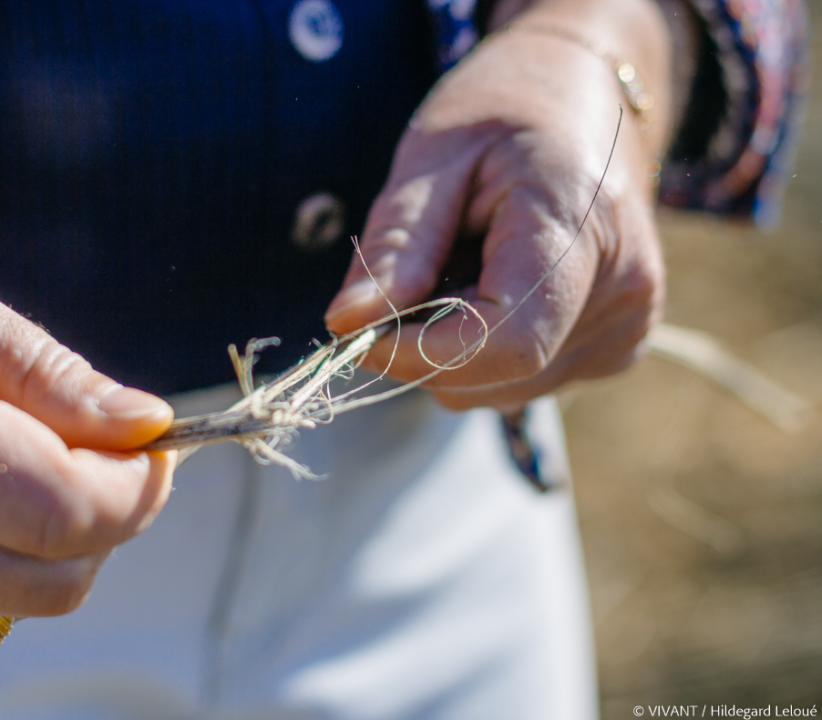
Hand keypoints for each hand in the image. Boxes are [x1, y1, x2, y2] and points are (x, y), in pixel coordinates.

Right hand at [0, 219, 174, 629]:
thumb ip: (47, 370)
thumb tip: (145, 423)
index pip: (54, 506)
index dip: (133, 490)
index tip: (155, 451)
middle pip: (48, 580)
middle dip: (113, 525)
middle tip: (114, 460)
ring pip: (14, 605)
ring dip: (61, 547)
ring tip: (36, 465)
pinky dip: (1, 560)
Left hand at [326, 0, 670, 410]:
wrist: (585, 101)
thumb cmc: (505, 115)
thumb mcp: (432, 157)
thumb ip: (395, 246)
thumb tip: (348, 324)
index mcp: (583, 226)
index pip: (506, 342)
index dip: (418, 352)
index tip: (357, 329)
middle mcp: (624, 293)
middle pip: (493, 374)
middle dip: (424, 343)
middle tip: (415, 268)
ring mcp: (628, 327)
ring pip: (498, 388)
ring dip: (452, 343)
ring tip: (465, 263)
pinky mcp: (617, 346)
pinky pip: (518, 381)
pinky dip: (481, 347)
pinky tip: (490, 285)